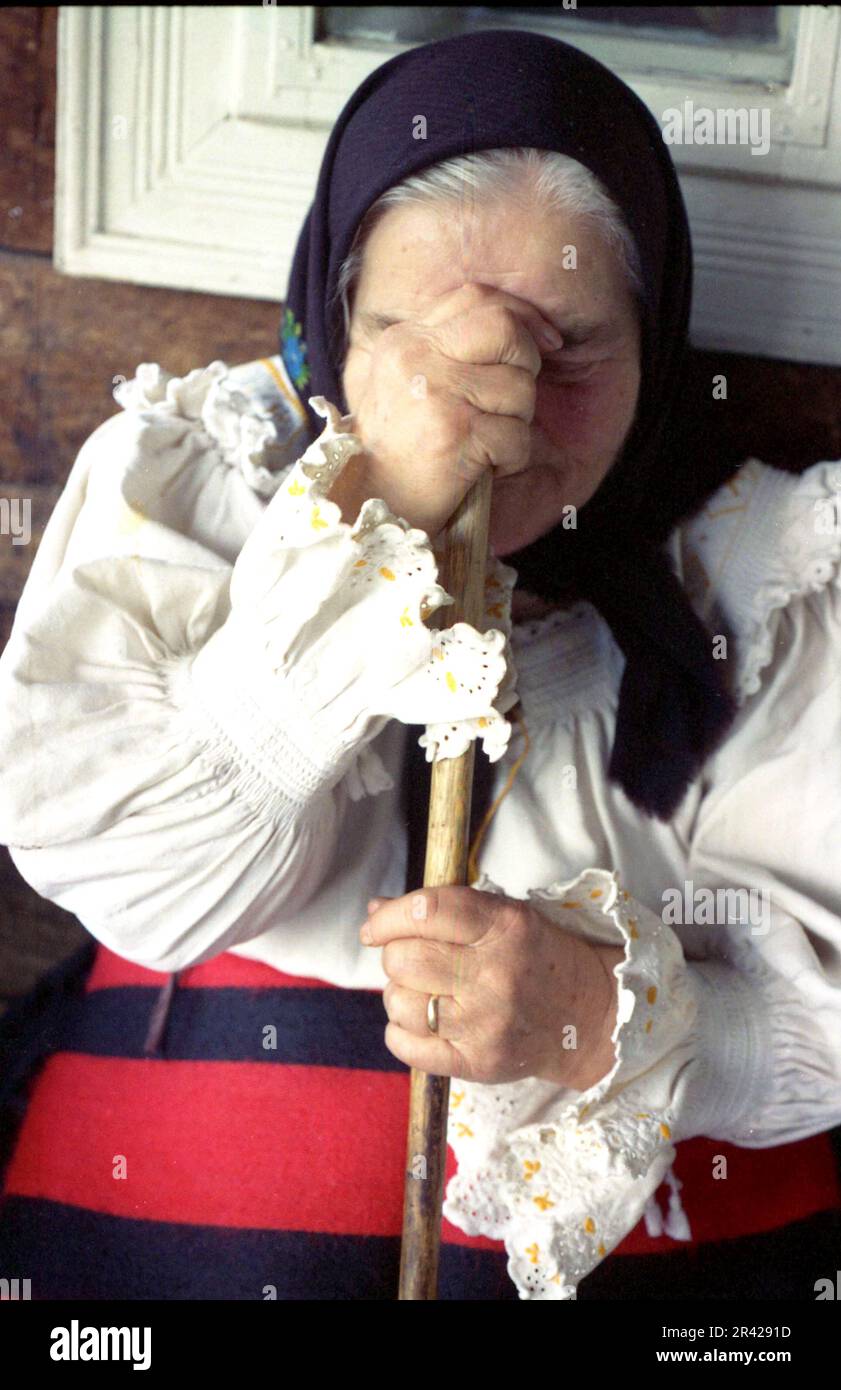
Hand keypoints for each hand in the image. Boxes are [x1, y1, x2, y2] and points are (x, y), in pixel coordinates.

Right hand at [331, 282, 563, 542]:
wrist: (372, 508)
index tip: (545, 344)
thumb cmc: (400, 452)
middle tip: (510, 401)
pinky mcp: (455, 433)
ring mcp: (435, 393)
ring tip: (481, 445)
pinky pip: (517, 437)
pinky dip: (510, 460)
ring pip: (520, 388)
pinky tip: (481, 469)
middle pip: (505, 328)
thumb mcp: (413, 385)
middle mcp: (416, 357)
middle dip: (526, 364)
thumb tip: (529, 330)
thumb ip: (454, 352)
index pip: (477, 298)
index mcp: (406, 340)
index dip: (522, 317)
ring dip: (515, 424)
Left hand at [359, 886, 623, 1089]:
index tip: (374, 927)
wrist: (588, 1017)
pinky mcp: (477, 1063)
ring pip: (399, 1003)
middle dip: (394, 955)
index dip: (388, 918)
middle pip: (405, 960)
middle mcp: (495, 975)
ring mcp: (485, 1024)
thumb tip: (375, 909)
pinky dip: (399, 1030)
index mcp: (505, 927)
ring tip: (423, 990)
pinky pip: (406, 1046)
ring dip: (398, 993)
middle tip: (409, 958)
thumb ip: (444, 908)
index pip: (427, 911)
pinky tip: (420, 1021)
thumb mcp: (505, 916)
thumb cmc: (537, 957)